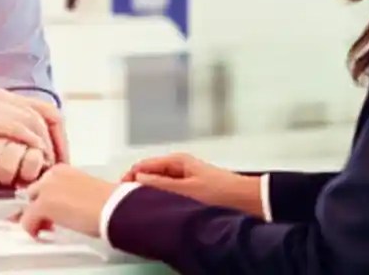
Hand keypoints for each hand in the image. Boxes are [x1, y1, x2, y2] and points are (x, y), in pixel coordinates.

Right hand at [0, 89, 67, 170]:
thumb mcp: (0, 138)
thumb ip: (21, 134)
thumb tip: (52, 148)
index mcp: (7, 99)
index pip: (47, 110)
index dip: (59, 134)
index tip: (63, 156)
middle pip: (43, 114)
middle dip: (55, 141)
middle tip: (56, 163)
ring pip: (32, 119)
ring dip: (43, 142)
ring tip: (45, 162)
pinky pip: (15, 127)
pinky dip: (29, 141)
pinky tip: (33, 153)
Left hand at [15, 164, 114, 237]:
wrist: (113, 207)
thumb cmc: (109, 201)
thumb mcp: (87, 190)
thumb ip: (73, 193)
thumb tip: (72, 207)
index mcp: (63, 170)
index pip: (46, 183)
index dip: (49, 198)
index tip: (55, 209)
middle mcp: (51, 176)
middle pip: (34, 193)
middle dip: (40, 205)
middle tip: (51, 220)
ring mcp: (45, 190)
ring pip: (29, 205)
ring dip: (37, 217)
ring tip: (48, 229)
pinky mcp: (42, 206)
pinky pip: (27, 221)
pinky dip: (33, 230)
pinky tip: (41, 236)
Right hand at [121, 152, 262, 216]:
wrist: (247, 200)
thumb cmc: (220, 192)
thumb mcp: (186, 189)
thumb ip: (160, 184)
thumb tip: (138, 178)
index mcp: (176, 160)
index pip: (143, 165)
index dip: (130, 177)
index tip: (121, 191)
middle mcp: (179, 166)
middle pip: (150, 173)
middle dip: (138, 185)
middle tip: (130, 201)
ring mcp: (185, 177)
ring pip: (159, 184)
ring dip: (151, 193)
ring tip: (144, 206)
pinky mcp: (191, 188)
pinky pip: (169, 190)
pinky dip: (162, 197)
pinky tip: (161, 208)